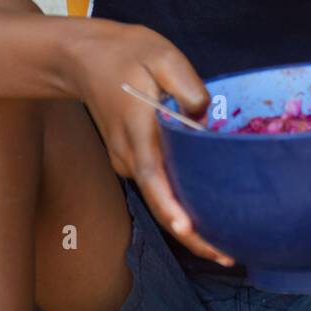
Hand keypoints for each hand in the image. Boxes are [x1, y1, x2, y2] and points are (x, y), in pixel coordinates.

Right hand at [68, 18, 234, 266]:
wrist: (81, 57)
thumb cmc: (125, 53)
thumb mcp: (161, 55)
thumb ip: (187, 85)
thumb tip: (206, 119)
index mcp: (137, 129)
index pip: (154, 176)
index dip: (171, 206)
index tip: (188, 230)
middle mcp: (128, 154)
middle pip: (160, 201)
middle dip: (192, 234)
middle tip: (229, 257)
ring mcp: (125, 160)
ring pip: (159, 198)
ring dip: (189, 222)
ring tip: (227, 242)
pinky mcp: (128, 159)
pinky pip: (156, 187)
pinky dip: (178, 204)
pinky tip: (205, 211)